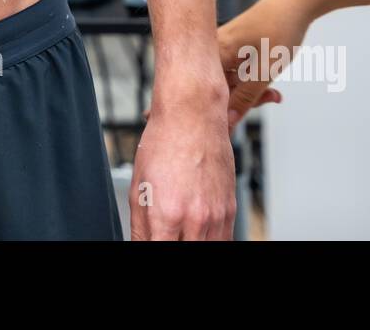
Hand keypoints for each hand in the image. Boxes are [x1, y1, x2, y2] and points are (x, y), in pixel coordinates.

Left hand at [130, 97, 236, 239]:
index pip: (159, 252)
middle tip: (164, 234)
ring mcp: (216, 216)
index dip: (153, 250)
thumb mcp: (139, 187)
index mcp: (168, 214)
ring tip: (179, 231)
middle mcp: (196, 219)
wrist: (193, 116)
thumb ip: (139, 226)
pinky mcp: (230, 209)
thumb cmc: (164, 143)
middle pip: (185, 253)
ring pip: (206, 249)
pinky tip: (196, 232)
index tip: (152, 241)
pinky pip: (223, 240)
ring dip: (192, 243)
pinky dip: (209, 240)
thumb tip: (139, 244)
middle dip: (172, 244)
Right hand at [218, 0, 314, 126]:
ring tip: (276, 94)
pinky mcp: (232, 49)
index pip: (206, 92)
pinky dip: (253, 83)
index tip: (219, 123)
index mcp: (215, 52)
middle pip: (219, 89)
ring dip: (252, 93)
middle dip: (245, 102)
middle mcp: (213, 50)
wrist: (297, 1)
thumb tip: (227, 122)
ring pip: (230, 84)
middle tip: (272, 99)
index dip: (217, 111)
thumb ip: (246, 97)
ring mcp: (223, 49)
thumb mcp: (267, 69)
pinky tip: (271, 87)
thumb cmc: (281, 29)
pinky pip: (236, 74)